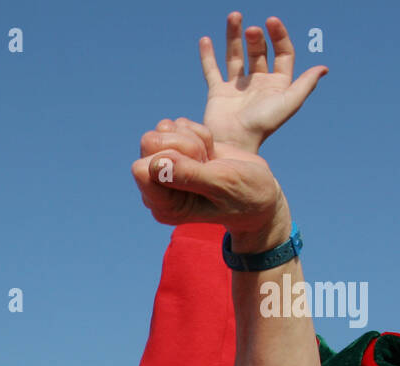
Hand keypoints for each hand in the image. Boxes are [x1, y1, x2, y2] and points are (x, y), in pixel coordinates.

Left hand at [132, 117, 288, 245]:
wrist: (258, 190)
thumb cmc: (245, 194)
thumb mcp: (223, 185)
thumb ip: (189, 175)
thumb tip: (154, 164)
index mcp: (163, 206)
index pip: (141, 168)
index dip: (170, 157)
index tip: (197, 166)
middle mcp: (158, 188)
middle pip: (149, 143)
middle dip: (183, 144)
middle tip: (206, 161)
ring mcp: (165, 169)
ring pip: (162, 131)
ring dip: (192, 138)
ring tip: (209, 159)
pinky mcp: (176, 151)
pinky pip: (177, 125)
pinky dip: (198, 132)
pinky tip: (211, 152)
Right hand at [201, 13, 326, 153]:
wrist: (235, 143)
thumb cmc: (263, 125)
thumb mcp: (289, 103)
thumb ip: (305, 84)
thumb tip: (324, 68)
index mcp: (277, 84)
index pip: (282, 53)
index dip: (279, 36)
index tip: (271, 22)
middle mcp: (257, 82)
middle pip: (258, 51)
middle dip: (256, 37)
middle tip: (251, 30)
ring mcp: (236, 86)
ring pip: (235, 55)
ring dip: (234, 36)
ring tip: (234, 16)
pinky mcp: (217, 92)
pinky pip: (212, 70)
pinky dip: (208, 55)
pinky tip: (206, 40)